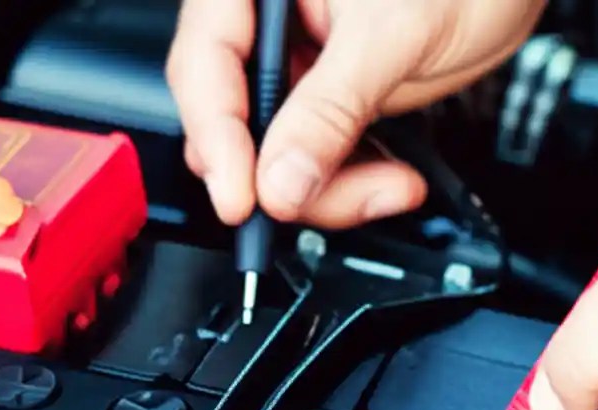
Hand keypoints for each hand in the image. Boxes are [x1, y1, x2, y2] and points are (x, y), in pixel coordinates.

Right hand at [166, 0, 544, 227]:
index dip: (217, 137)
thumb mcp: (392, 37)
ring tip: (389, 188)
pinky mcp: (327, 95)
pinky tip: (390, 181)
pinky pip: (315, 156)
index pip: (205, 63)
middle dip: (280, 174)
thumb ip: (329, 111)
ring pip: (273, 150)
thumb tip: (279, 181)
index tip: (242, 199)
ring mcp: (296, 60)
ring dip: (327, 189)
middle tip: (317, 203)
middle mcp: (267, 18)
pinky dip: (349, 181)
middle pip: (231, 116)